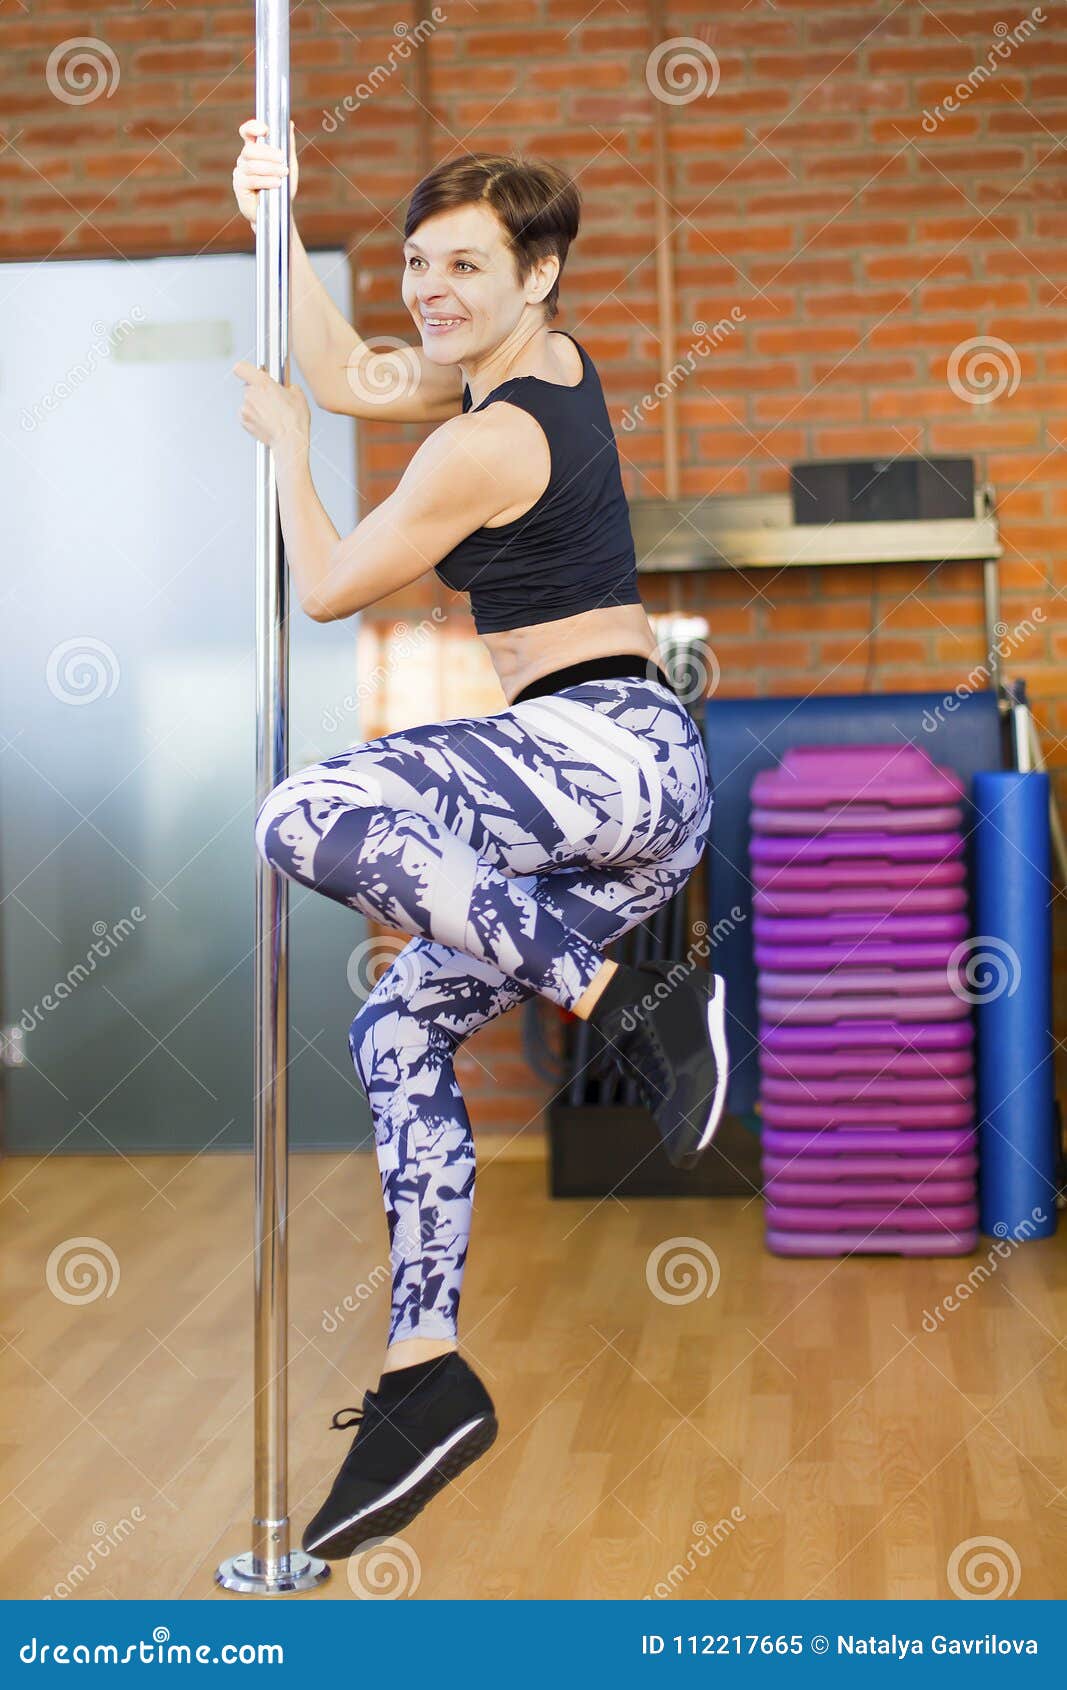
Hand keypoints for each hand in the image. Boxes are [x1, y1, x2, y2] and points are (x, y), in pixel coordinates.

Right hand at [233, 118, 297, 232]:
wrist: (278, 213)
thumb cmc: (282, 188)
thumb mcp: (288, 165)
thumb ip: (288, 146)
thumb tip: (290, 124)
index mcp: (255, 150)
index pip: (247, 132)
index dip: (253, 127)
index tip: (265, 129)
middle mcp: (244, 159)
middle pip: (250, 149)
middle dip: (268, 153)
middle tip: (282, 159)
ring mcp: (240, 172)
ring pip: (252, 165)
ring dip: (270, 168)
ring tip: (283, 174)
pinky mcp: (239, 186)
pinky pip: (251, 179)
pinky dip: (266, 180)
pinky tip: (276, 184)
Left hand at [233, 360, 309, 455]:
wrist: (289, 442)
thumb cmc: (294, 421)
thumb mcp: (298, 395)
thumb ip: (288, 385)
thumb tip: (287, 387)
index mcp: (262, 383)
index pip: (241, 367)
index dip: (245, 369)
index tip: (251, 372)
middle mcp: (250, 394)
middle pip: (248, 386)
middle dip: (258, 391)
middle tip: (271, 399)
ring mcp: (245, 408)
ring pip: (248, 401)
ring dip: (257, 405)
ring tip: (272, 414)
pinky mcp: (244, 421)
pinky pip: (247, 415)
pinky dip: (255, 417)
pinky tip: (267, 421)